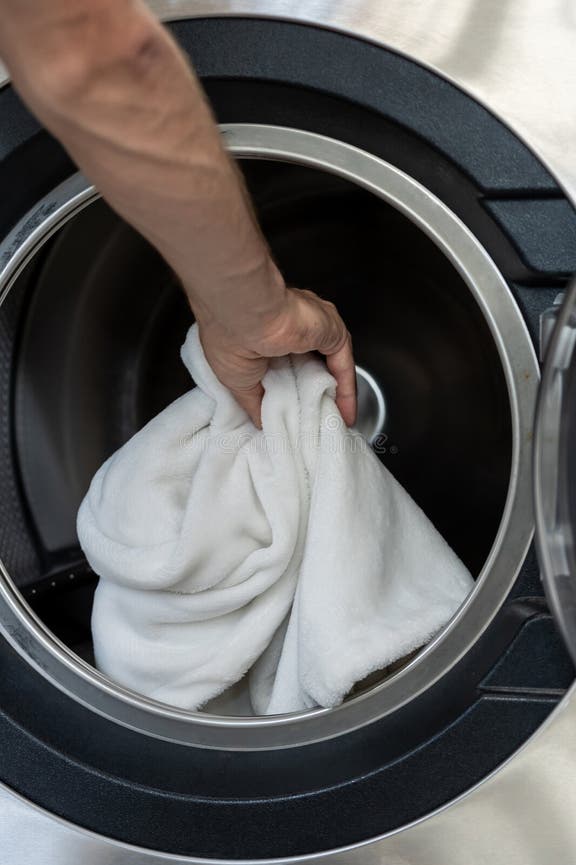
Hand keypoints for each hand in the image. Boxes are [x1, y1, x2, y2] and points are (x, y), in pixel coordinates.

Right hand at [198, 287, 356, 428]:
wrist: (244, 313)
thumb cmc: (229, 338)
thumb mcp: (238, 382)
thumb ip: (255, 403)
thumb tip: (263, 423)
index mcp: (265, 332)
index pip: (284, 362)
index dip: (290, 388)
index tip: (294, 414)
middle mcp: (292, 326)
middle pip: (310, 363)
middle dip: (315, 391)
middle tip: (317, 419)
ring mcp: (314, 327)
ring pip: (330, 364)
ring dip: (334, 392)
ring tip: (334, 420)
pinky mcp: (332, 331)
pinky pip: (344, 364)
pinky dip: (348, 390)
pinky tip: (347, 413)